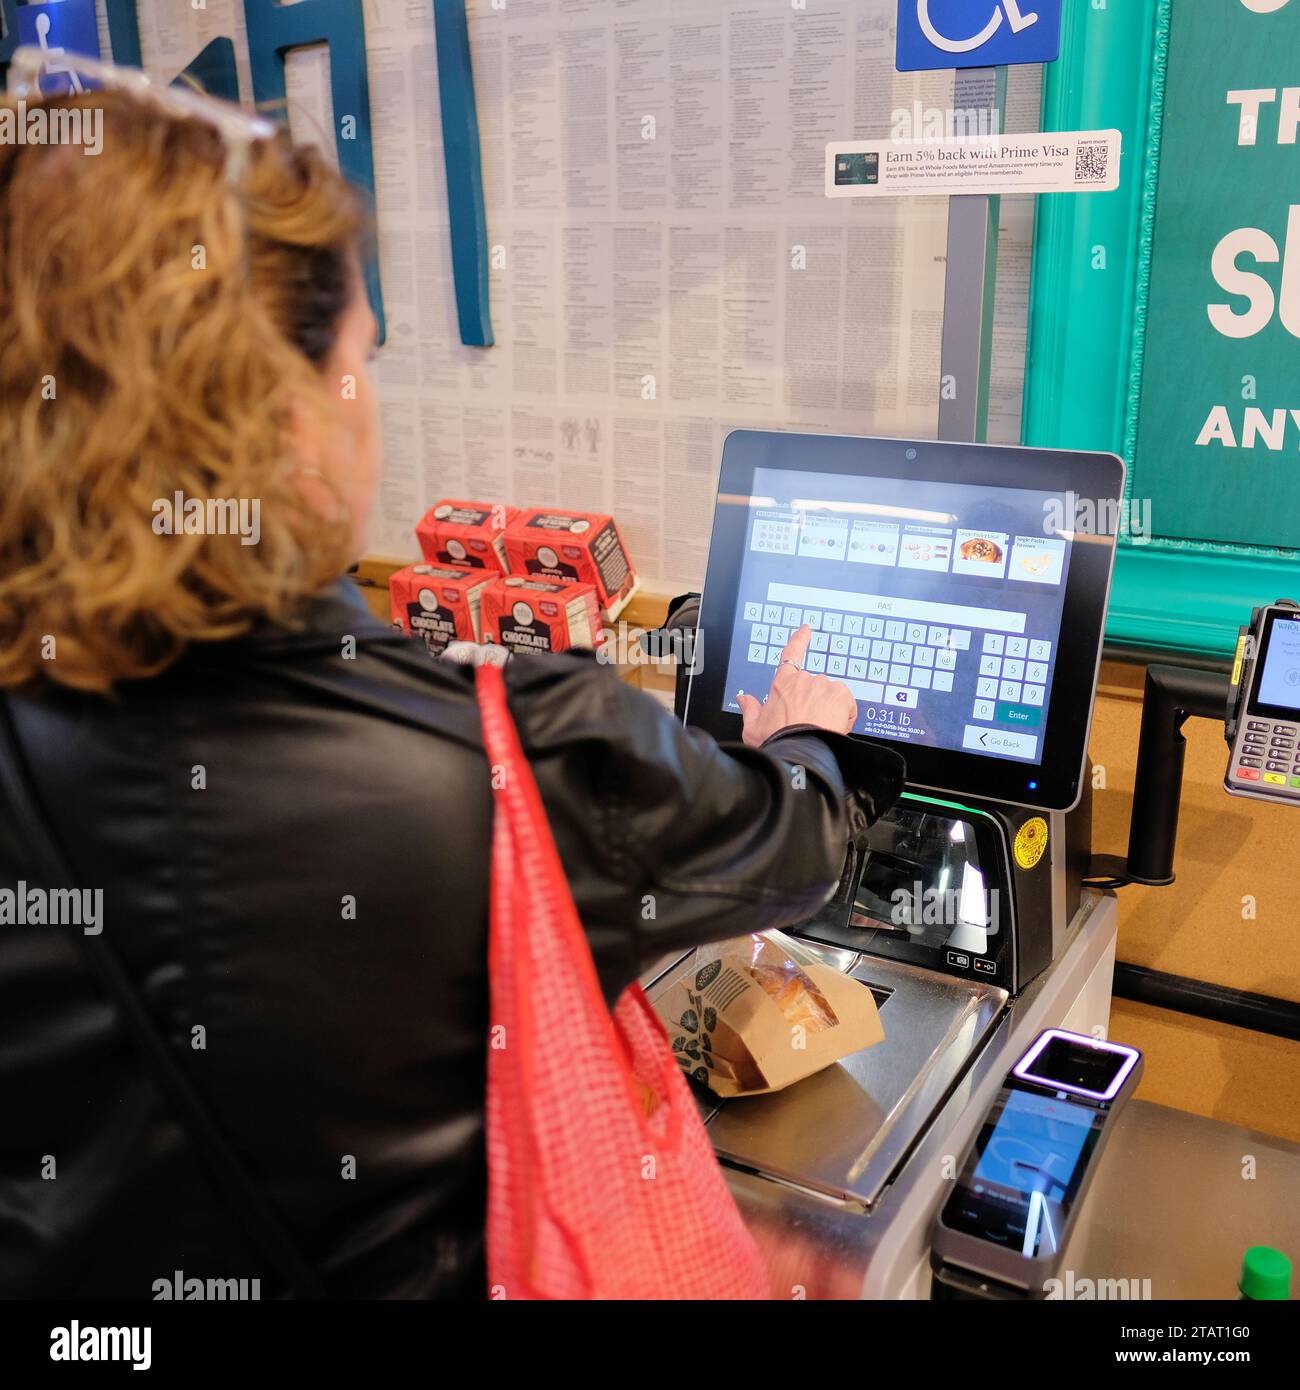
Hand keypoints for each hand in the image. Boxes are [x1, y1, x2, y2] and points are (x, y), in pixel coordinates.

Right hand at [736, 625, 858, 747]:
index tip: (805, 630)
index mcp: (782, 684)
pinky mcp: (840, 695)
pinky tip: (833, 728)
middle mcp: (804, 680)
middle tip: (809, 724)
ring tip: (820, 729)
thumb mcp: (753, 728)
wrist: (798, 753)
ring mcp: (823, 685)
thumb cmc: (776, 741)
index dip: (799, 641)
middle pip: (815, 687)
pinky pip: (846, 705)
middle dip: (816, 703)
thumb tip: (744, 699)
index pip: (791, 655)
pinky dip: (843, 716)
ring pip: (831, 696)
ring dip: (829, 710)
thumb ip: (750, 710)